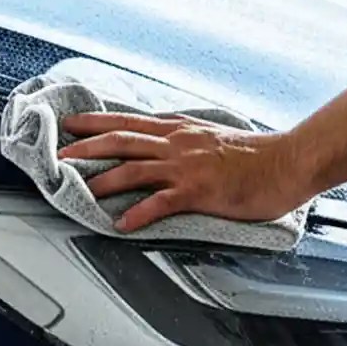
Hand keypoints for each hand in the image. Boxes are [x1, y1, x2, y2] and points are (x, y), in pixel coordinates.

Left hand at [58, 113, 316, 231]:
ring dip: (104, 180)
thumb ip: (182, 141)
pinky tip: (123, 224)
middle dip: (86, 147)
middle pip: (121, 140)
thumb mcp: (209, 138)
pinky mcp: (200, 190)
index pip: (127, 121)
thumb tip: (159, 146)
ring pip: (134, 168)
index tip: (70, 124)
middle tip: (59, 156)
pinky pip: (162, 201)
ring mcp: (186, 166)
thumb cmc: (253, 155)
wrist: (288, 161)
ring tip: (80, 191)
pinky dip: (139, 213)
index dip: (95, 122)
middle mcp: (176, 143)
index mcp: (178, 130)